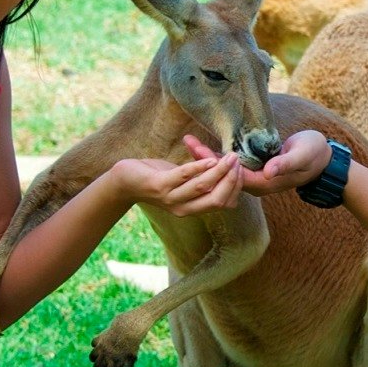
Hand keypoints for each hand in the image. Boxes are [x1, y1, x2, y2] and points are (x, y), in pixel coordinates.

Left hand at [110, 152, 242, 216]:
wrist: (125, 181)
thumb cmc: (158, 178)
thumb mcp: (184, 182)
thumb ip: (203, 179)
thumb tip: (229, 168)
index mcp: (192, 209)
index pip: (224, 203)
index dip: (235, 188)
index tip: (242, 169)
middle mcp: (183, 209)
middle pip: (217, 199)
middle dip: (232, 180)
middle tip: (238, 161)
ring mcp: (171, 198)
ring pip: (203, 187)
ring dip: (220, 171)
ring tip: (230, 156)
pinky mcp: (159, 185)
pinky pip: (184, 175)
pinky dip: (200, 166)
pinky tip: (210, 158)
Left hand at [184, 129, 328, 195]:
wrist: (324, 160)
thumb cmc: (315, 154)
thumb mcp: (302, 155)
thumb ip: (285, 163)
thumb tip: (269, 171)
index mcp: (264, 183)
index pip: (233, 176)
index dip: (216, 164)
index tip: (200, 150)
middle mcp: (256, 183)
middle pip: (224, 175)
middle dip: (205, 160)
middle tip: (188, 142)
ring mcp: (255, 176)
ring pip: (225, 170)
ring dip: (208, 157)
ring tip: (190, 141)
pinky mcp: (255, 168)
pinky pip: (232, 164)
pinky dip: (219, 156)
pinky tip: (205, 146)